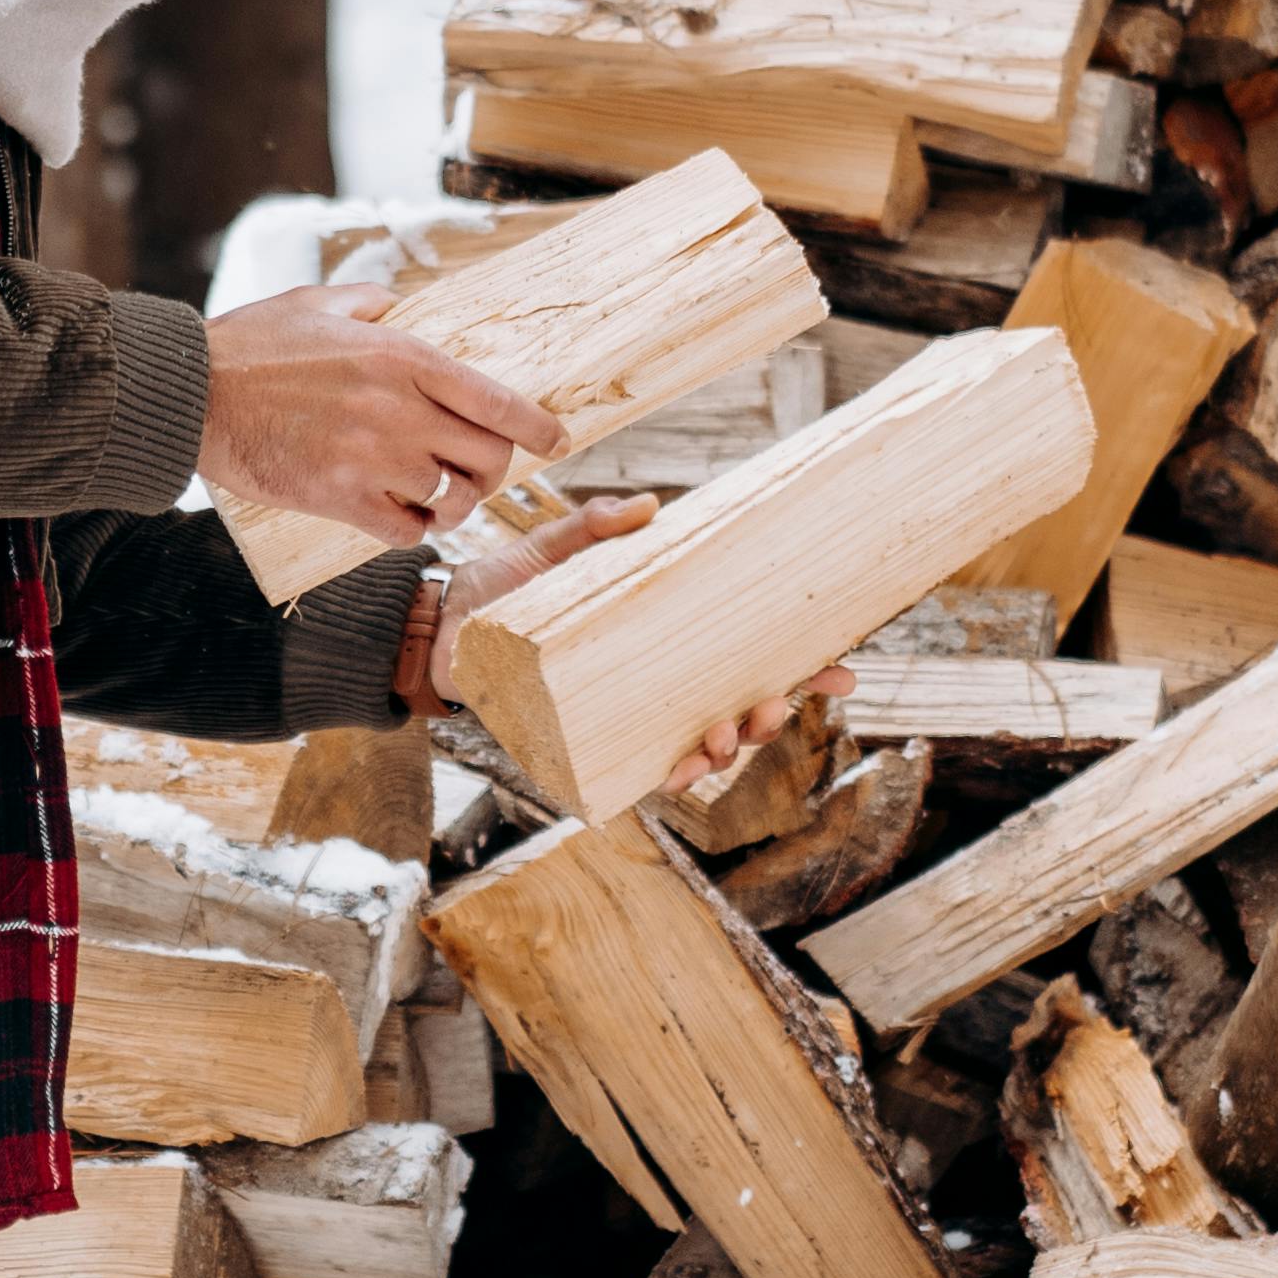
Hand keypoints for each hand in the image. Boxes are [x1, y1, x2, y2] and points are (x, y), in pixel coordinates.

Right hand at [199, 290, 556, 539]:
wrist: (193, 394)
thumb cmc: (249, 345)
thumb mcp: (317, 301)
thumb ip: (370, 303)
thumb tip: (399, 304)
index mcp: (400, 355)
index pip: (494, 398)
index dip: (535, 424)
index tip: (553, 437)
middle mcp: (397, 409)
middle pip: (487, 455)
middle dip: (494, 469)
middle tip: (480, 471)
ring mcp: (371, 459)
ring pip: (452, 498)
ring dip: (454, 503)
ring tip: (442, 500)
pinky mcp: (340, 499)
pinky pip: (407, 531)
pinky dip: (415, 529)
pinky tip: (404, 518)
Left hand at [411, 488, 807, 784]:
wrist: (436, 628)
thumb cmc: (500, 588)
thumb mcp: (554, 549)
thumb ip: (597, 525)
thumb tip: (650, 506)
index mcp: (666, 633)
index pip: (747, 652)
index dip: (801, 667)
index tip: (842, 669)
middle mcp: (655, 679)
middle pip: (738, 707)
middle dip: (769, 714)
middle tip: (774, 704)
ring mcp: (626, 714)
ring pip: (699, 744)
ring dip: (725, 746)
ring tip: (725, 734)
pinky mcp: (587, 742)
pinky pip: (639, 768)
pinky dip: (667, 772)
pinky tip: (681, 768)